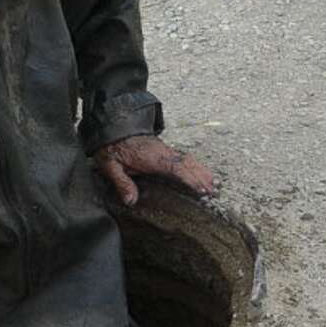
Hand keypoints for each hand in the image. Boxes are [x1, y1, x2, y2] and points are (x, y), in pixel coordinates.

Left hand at [95, 135, 217, 205]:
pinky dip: (196, 165)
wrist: (113, 125)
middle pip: (187, 164)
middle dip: (202, 177)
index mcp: (151, 158)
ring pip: (188, 160)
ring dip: (202, 171)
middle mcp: (162, 153)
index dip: (190, 179)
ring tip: (215, 184)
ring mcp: (165, 150)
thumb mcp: (110, 165)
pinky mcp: (165, 150)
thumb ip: (121, 182)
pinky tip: (202, 172)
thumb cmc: (111, 147)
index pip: (175, 169)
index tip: (202, 189)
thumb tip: (131, 201)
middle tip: (214, 192)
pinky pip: (184, 158)